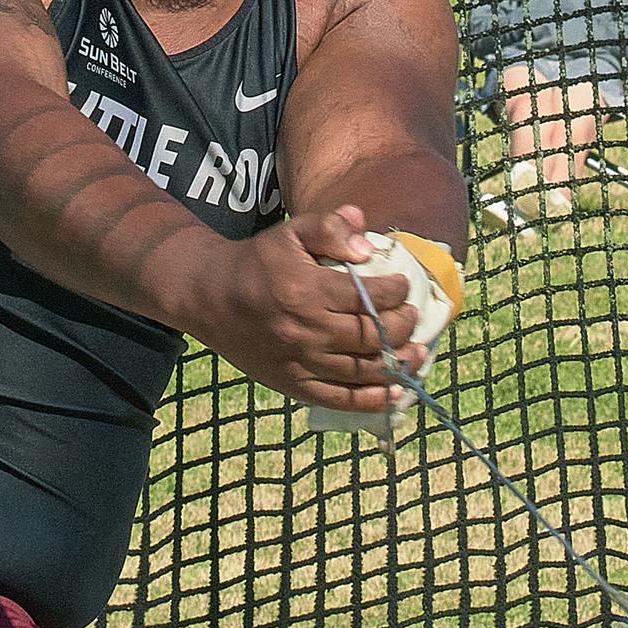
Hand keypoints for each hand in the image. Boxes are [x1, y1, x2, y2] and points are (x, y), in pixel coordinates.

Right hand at [180, 205, 425, 413]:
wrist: (209, 296)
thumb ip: (330, 227)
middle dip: (402, 326)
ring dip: (397, 364)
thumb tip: (368, 244)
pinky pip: (339, 398)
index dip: (395, 291)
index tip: (405, 285)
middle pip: (370, 335)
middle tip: (412, 315)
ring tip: (418, 353)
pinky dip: (372, 400)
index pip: (367, 296)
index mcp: (306, 291)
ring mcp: (299, 362)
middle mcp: (305, 331)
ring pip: (362, 370)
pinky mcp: (293, 384)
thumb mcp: (290, 232)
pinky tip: (395, 393)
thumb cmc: (257, 262)